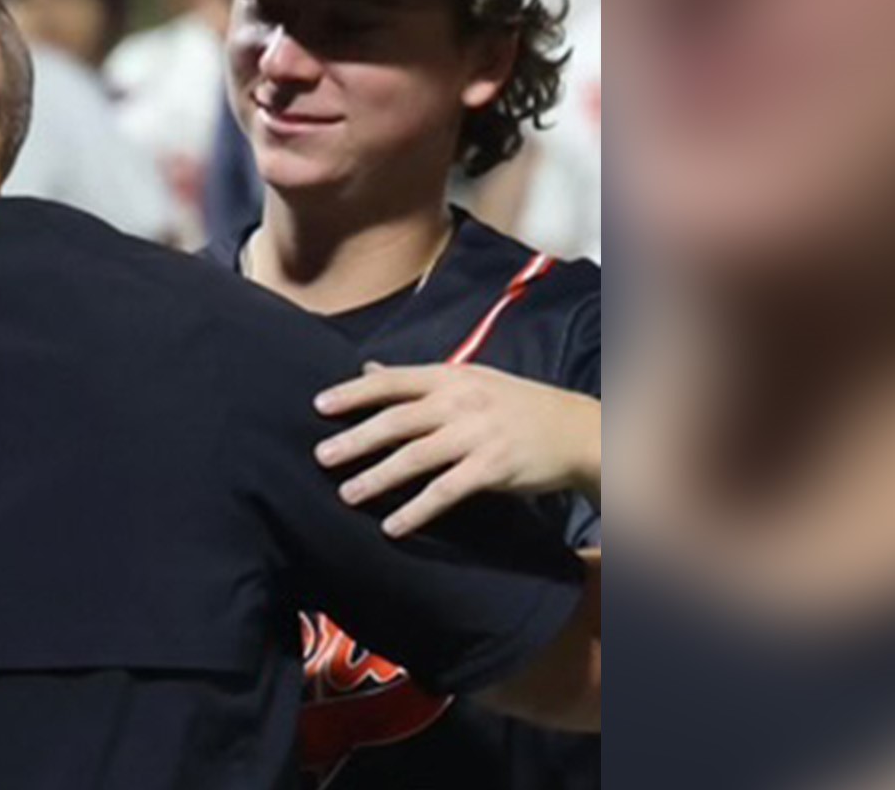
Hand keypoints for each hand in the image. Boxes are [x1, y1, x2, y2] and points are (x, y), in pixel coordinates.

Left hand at [313, 363, 600, 536]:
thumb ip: (418, 381)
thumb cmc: (515, 405)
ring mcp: (476, 435)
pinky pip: (445, 492)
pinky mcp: (492, 467)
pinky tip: (393, 526)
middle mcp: (460, 402)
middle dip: (356, 439)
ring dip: (378, 477)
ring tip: (347, 493)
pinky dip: (417, 510)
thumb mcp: (469, 381)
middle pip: (397, 420)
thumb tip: (367, 369)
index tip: (319, 405)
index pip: (392, 381)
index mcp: (450, 377)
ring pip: (416, 456)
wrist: (575, 428)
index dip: (354, 393)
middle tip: (320, 456)